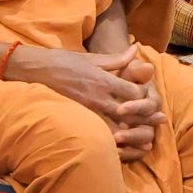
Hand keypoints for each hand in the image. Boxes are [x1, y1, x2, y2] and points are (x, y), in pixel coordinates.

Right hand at [20, 44, 162, 158]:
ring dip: (133, 133)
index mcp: (104, 80)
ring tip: (144, 137)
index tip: (147, 97)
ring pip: (118, 128)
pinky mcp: (80, 120)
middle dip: (146, 117)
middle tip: (157, 122)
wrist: (36, 71)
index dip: (145, 96)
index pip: (135, 93)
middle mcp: (98, 98)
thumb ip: (117, 59)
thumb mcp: (92, 58)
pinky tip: (122, 144)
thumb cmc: (64, 61)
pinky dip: (114, 140)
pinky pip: (101, 134)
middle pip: (131, 113)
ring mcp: (88, 111)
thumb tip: (136, 49)